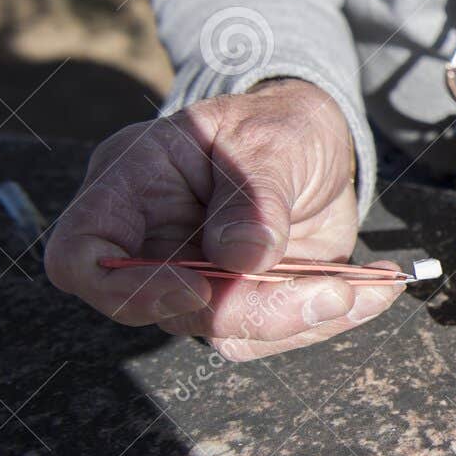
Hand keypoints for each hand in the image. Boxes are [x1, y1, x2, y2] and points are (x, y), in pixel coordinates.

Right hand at [46, 79, 402, 359]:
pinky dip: (327, 318)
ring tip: (367, 285)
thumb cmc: (279, 124)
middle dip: (256, 309)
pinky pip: (273, 331)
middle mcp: (153, 243)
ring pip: (227, 331)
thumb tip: (243, 259)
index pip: (81, 255)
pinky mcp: (243, 300)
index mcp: (131, 186)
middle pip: (170, 308)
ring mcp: (196, 277)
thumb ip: (255, 193)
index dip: (127, 287)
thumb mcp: (271, 138)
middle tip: (335, 290)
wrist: (319, 141)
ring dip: (302, 318)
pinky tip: (374, 289)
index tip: (198, 286)